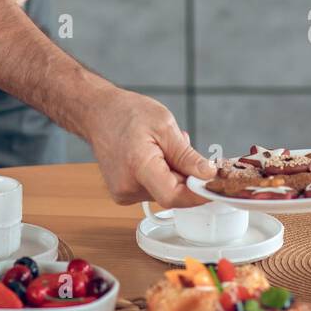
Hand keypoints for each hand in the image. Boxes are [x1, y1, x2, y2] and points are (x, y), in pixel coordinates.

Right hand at [83, 87, 215, 207]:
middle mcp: (127, 187)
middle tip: (182, 147)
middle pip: (171, 194)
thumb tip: (208, 175)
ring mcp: (123, 193)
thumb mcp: (164, 126)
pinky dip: (161, 175)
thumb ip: (187, 155)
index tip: (212, 182)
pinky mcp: (123, 194)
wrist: (97, 113)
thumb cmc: (127, 113)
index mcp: (138, 166)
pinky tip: (153, 155)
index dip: (197, 193)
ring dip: (173, 173)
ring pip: (163, 191)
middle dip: (185, 175)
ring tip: (163, 146)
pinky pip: (152, 189)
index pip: (174, 196)